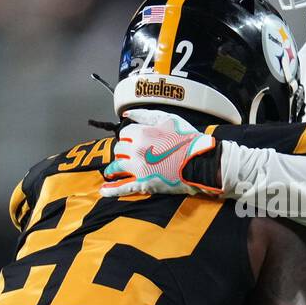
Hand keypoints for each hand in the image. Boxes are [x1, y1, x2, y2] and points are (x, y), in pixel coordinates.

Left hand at [100, 109, 222, 196]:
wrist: (201, 162)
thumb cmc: (187, 139)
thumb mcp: (168, 119)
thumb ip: (144, 115)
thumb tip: (126, 114)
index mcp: (141, 133)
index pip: (124, 133)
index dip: (130, 136)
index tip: (136, 140)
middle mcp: (136, 150)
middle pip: (119, 149)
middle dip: (124, 151)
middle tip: (131, 154)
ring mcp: (138, 168)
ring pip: (117, 166)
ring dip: (114, 168)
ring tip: (112, 171)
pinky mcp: (143, 184)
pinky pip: (122, 188)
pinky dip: (111, 190)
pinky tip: (104, 190)